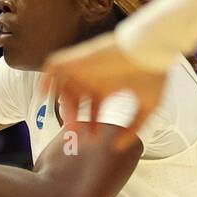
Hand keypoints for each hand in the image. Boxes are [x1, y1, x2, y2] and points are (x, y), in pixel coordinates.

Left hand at [41, 32, 167, 152]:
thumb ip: (134, 128)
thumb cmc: (154, 75)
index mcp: (108, 86)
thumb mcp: (149, 107)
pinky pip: (53, 67)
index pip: (92, 106)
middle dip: (74, 118)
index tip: (92, 139)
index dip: (90, 123)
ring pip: (65, 87)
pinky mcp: (79, 58)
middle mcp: (95, 77)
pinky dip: (45, 79)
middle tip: (74, 135)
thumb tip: (117, 148)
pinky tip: (42, 94)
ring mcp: (86, 68)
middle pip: (76, 99)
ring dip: (64, 106)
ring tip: (68, 124)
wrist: (153, 49)